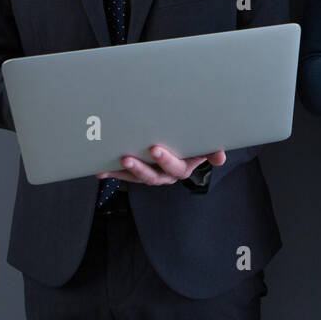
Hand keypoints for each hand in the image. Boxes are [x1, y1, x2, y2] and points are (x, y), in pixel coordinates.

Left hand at [98, 146, 225, 184]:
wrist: (187, 145)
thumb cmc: (194, 142)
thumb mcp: (205, 146)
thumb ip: (211, 150)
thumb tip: (220, 158)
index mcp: (182, 168)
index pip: (174, 166)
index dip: (164, 160)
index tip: (155, 149)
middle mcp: (166, 175)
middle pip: (152, 176)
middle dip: (139, 168)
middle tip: (128, 159)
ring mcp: (150, 174)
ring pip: (136, 177)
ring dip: (123, 172)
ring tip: (110, 165)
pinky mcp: (137, 172)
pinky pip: (123, 175)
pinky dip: (111, 172)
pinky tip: (100, 169)